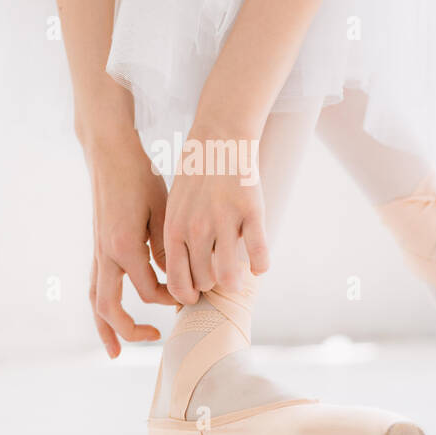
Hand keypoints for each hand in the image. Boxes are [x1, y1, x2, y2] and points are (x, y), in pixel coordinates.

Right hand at [84, 129, 175, 356]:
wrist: (109, 153)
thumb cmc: (140, 177)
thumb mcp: (162, 210)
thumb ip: (167, 247)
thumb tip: (177, 277)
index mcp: (124, 247)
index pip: (149, 290)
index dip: (171, 298)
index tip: (190, 297)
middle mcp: (105, 254)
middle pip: (109, 308)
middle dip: (127, 331)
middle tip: (152, 340)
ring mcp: (97, 251)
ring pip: (95, 300)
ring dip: (104, 328)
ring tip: (114, 350)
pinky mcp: (97, 246)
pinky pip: (96, 285)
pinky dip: (102, 305)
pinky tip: (113, 313)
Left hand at [163, 126, 269, 304]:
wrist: (219, 137)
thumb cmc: (195, 175)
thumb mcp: (174, 207)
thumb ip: (177, 239)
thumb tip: (184, 275)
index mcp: (175, 229)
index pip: (177, 280)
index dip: (187, 297)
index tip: (196, 297)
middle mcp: (197, 228)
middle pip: (204, 281)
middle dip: (212, 286)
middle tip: (218, 279)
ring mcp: (224, 220)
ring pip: (228, 275)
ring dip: (235, 284)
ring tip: (238, 280)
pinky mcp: (251, 211)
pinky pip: (259, 254)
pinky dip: (260, 266)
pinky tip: (259, 265)